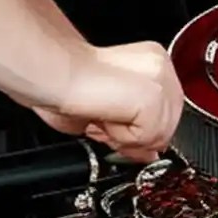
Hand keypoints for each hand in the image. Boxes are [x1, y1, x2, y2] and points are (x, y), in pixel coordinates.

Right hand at [33, 41, 183, 162]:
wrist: (49, 74)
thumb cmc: (64, 85)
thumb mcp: (111, 111)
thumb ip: (137, 129)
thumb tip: (151, 155)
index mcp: (151, 62)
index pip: (166, 113)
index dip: (140, 131)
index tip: (113, 126)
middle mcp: (160, 65)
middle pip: (168, 127)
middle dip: (135, 137)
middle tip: (103, 123)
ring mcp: (160, 78)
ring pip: (160, 135)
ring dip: (124, 137)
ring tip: (101, 116)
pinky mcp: (154, 95)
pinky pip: (149, 137)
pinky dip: (122, 137)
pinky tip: (104, 115)